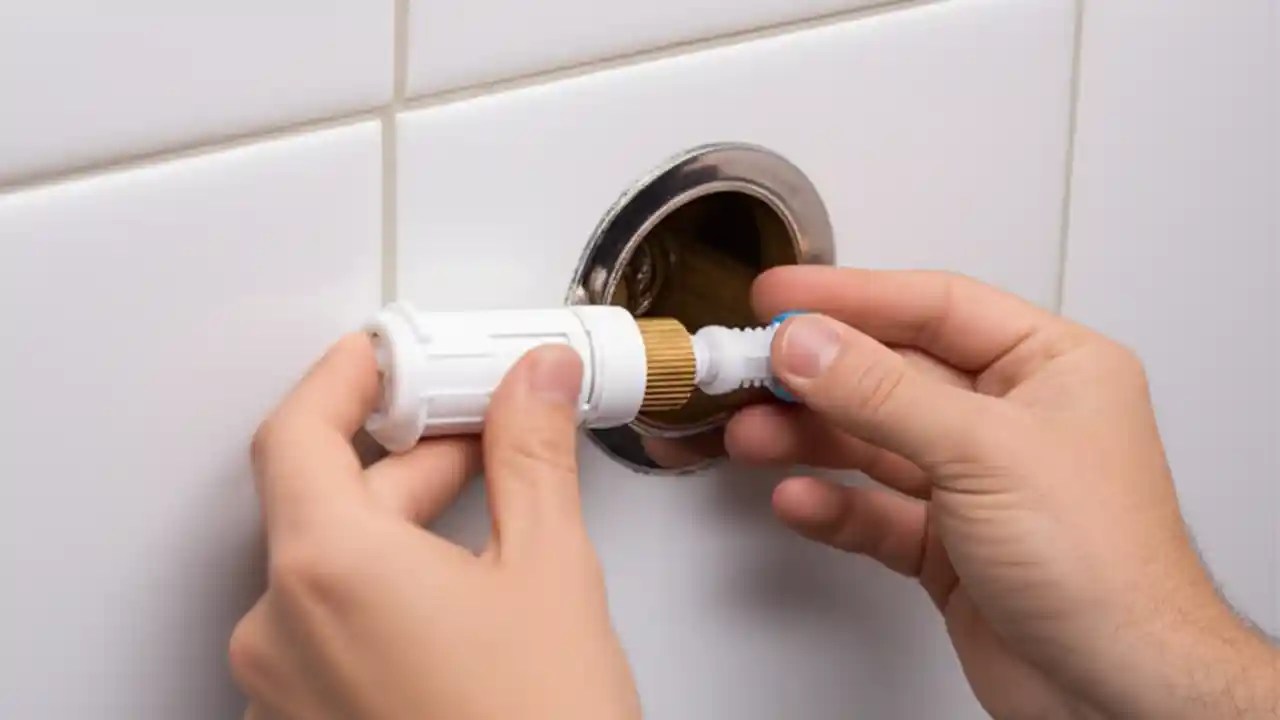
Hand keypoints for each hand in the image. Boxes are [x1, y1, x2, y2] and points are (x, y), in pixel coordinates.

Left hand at [228, 335, 639, 719]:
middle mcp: (280, 629)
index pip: (297, 429)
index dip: (346, 377)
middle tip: (487, 429)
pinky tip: (458, 591)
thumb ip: (531, 456)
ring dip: (403, 525)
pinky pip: (332, 625)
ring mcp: (284, 688)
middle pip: (325, 497)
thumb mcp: (550, 571)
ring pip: (333, 566)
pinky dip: (388, 588)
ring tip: (492, 514)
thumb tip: (531, 382)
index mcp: (327, 571)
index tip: (389, 355)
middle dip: (411, 457)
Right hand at [726, 267, 1277, 719]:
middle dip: (819, 375)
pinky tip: (799, 499)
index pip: (936, 307)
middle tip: (755, 366)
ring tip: (755, 433)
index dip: (853, 298)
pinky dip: (835, 505)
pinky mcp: (950, 545)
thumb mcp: (984, 452)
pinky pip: (876, 510)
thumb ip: (883, 393)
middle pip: (895, 374)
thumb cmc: (1108, 569)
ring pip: (877, 443)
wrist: (1119, 692)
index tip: (784, 297)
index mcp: (1052, 368)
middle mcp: (1014, 419)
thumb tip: (810, 345)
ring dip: (812, 439)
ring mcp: (978, 484)